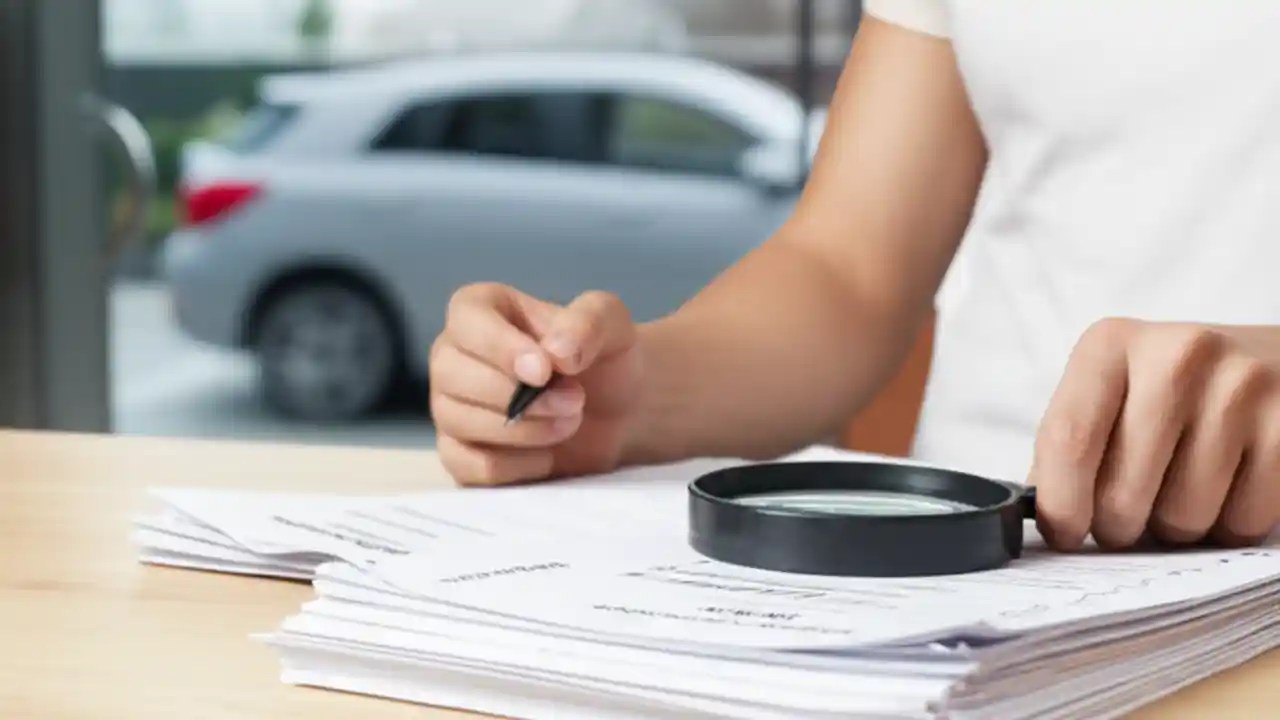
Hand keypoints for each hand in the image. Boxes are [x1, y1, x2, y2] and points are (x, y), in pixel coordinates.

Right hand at [429, 283, 643, 485]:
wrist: (619, 412)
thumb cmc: (604, 357)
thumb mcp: (611, 324)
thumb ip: (587, 323)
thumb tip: (556, 352)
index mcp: (483, 309)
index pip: (466, 318)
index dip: (500, 346)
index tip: (544, 371)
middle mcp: (454, 354)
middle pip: (451, 373)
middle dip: (519, 396)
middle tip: (574, 400)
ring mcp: (451, 406)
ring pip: (457, 420)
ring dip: (522, 430)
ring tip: (569, 423)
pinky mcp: (460, 454)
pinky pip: (466, 465)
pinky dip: (513, 466)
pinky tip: (547, 456)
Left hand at [1030, 319, 1279, 549]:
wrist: (1277, 361)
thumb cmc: (1173, 393)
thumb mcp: (1112, 394)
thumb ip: (1071, 445)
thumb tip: (1039, 515)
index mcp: (1111, 345)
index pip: (1068, 439)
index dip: (1061, 504)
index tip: (1064, 536)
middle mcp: (1177, 355)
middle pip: (1123, 493)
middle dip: (1118, 528)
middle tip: (1126, 519)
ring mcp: (1242, 388)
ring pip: (1182, 517)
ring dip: (1174, 529)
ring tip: (1179, 494)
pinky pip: (1242, 522)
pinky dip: (1228, 527)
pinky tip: (1227, 491)